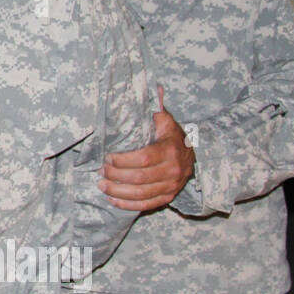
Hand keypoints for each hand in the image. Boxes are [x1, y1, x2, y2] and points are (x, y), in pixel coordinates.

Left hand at [99, 86, 195, 211]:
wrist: (193, 154)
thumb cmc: (171, 135)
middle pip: (139, 178)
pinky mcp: (169, 196)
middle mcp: (173, 170)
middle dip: (116, 176)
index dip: (122, 161)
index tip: (107, 157)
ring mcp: (172, 186)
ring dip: (118, 192)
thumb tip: (151, 87)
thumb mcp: (164, 119)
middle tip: (101, 172)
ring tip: (102, 186)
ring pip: (141, 194)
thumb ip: (154, 107)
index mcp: (170, 150)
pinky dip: (128, 204)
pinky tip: (113, 200)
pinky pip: (147, 205)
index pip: (143, 159)